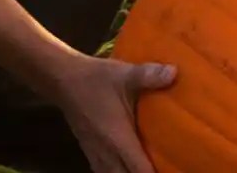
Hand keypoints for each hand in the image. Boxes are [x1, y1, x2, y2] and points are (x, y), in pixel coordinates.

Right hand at [54, 55, 175, 172]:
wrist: (62, 80)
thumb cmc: (96, 79)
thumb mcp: (124, 74)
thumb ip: (148, 75)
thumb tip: (174, 72)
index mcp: (118, 139)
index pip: (139, 170)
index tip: (170, 171)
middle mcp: (106, 152)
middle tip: (161, 170)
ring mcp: (95, 153)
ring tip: (144, 169)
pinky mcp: (89, 150)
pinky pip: (104, 172)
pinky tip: (124, 168)